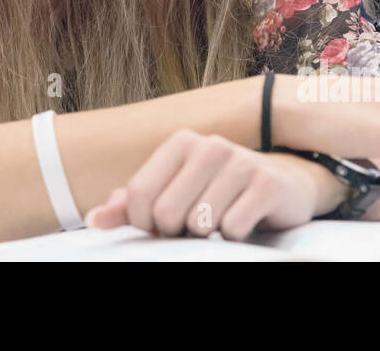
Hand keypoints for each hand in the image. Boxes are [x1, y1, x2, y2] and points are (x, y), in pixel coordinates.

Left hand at [83, 130, 329, 239]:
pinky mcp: (267, 184)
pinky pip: (232, 229)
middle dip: (178, 232)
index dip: (146, 224)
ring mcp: (240, 161)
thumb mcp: (174, 193)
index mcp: (180, 142)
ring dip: (208, 235)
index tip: (163, 226)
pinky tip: (245, 220)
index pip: (139, 195)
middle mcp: (209, 145)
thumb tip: (94, 220)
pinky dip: (235, 237)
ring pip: (200, 224)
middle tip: (197, 226)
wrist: (285, 188)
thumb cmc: (218, 193)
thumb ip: (132, 206)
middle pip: (167, 213)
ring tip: (221, 220)